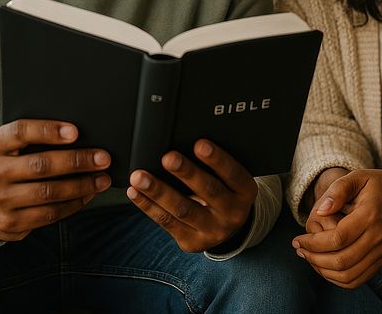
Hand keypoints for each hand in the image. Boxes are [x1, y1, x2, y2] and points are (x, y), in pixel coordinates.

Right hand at [0, 120, 111, 241]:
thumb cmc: (7, 167)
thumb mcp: (8, 148)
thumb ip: (33, 139)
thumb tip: (78, 136)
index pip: (20, 132)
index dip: (48, 130)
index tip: (75, 132)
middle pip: (40, 165)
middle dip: (77, 161)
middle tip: (103, 158)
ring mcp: (0, 200)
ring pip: (48, 192)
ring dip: (81, 185)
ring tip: (102, 179)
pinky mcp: (11, 223)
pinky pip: (49, 213)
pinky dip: (74, 204)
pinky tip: (88, 194)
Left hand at [126, 139, 257, 252]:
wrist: (226, 226)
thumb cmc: (224, 189)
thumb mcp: (230, 178)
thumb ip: (216, 164)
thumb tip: (184, 140)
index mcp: (245, 192)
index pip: (233, 174)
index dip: (217, 159)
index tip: (200, 144)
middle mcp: (233, 213)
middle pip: (208, 191)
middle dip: (186, 173)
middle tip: (167, 157)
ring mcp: (212, 231)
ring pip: (182, 209)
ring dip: (158, 191)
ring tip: (140, 176)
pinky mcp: (191, 242)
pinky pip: (166, 222)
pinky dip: (148, 205)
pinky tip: (135, 192)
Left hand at [293, 169, 381, 288]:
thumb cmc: (375, 184)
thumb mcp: (356, 177)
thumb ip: (337, 191)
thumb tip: (320, 211)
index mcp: (370, 215)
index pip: (338, 238)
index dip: (313, 243)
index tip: (297, 239)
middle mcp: (378, 237)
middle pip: (342, 261)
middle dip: (314, 258)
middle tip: (299, 248)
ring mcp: (381, 252)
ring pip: (348, 276)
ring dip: (323, 271)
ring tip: (309, 257)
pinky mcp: (381, 261)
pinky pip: (357, 280)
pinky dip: (337, 279)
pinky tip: (324, 266)